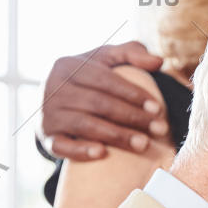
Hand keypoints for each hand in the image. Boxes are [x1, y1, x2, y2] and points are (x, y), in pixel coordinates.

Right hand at [41, 41, 166, 160]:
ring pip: (84, 125)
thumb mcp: (106, 60)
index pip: (104, 79)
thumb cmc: (89, 78)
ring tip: (144, 144)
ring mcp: (48, 114)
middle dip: (132, 117)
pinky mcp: (48, 137)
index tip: (158, 108)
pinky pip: (61, 146)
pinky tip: (102, 154)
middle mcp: (54, 88)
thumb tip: (158, 61)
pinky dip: (80, 150)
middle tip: (160, 129)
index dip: (132, 94)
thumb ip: (131, 54)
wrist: (57, 102)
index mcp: (68, 66)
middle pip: (98, 103)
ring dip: (116, 136)